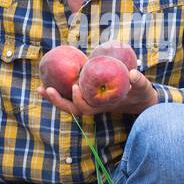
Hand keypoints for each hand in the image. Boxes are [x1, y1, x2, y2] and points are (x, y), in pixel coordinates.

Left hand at [40, 68, 160, 117]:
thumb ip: (139, 80)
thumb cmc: (141, 92)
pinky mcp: (88, 96)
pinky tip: (49, 81)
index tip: (74, 86)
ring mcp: (90, 103)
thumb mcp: (142, 87)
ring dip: (54, 98)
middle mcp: (94, 107)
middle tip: (45, 89)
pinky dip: (59, 90)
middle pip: (72, 109)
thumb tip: (132, 74)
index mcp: (104, 106)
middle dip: (58, 101)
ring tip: (40, 89)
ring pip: (68, 105)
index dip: (78, 99)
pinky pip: (70, 96)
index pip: (87, 108)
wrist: (139, 99)